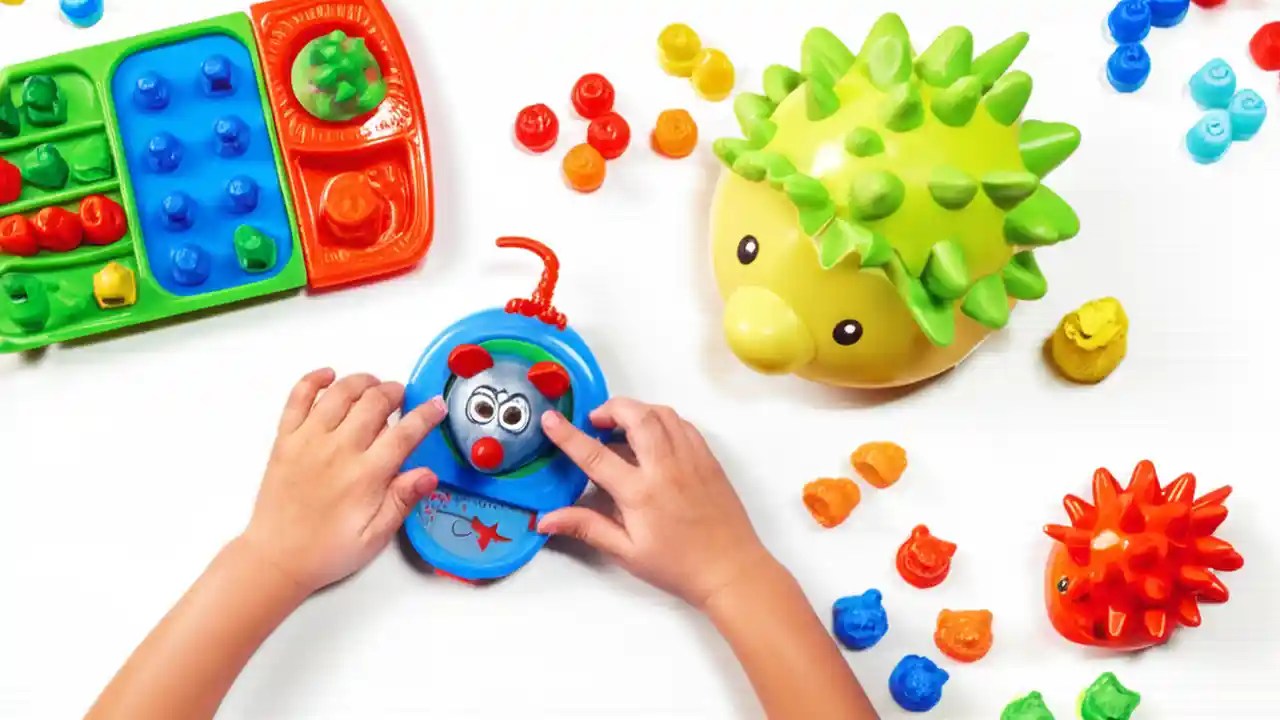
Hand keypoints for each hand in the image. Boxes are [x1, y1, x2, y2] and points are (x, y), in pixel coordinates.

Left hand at [242, 369, 446, 593]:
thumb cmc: (327, 551)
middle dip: (394, 392)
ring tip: (373, 385)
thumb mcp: (374, 537)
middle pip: (374, 402)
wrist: (276, 558)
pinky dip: (314, 380)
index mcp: (365, 476)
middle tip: (401, 396)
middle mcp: (338, 451)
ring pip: (340, 393)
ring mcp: (309, 441)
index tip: (436, 406)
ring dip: (361, 382)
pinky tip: (328, 376)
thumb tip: (428, 475)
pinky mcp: (285, 439)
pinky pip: (298, 397)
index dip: (425, 415)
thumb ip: (402, 501)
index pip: (404, 433)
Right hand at [537, 399, 774, 608]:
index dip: (569, 435)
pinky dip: (663, 419)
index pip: (596, 455)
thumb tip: (546, 519)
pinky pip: (683, 424)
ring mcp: (691, 458)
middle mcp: (666, 467)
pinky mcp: (708, 458)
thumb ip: (587, 527)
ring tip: (622, 425)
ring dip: (638, 410)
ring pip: (662, 413)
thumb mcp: (627, 552)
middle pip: (636, 416)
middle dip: (611, 408)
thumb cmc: (677, 566)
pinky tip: (653, 435)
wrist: (730, 569)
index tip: (551, 419)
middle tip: (595, 421)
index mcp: (641, 492)